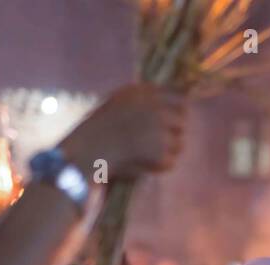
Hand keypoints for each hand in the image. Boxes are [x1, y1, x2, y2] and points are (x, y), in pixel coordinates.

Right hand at [60, 83, 186, 179]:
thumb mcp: (119, 103)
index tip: (170, 121)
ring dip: (165, 151)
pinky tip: (140, 163)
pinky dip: (158, 166)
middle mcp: (156, 108)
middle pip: (182, 122)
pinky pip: (170, 162)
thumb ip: (145, 101)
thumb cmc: (99, 130)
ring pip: (178, 144)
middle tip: (152, 142)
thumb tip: (177, 102)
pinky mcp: (161, 152)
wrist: (87, 151)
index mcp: (145, 93)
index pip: (180, 97)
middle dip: (171, 133)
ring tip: (141, 153)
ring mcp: (160, 130)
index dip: (177, 111)